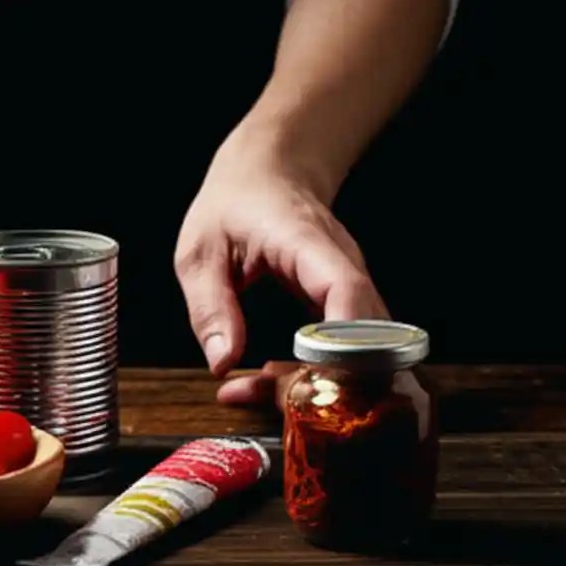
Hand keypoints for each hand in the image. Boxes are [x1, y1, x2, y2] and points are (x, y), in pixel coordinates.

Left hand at [174, 131, 387, 406]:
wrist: (269, 172)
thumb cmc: (233, 207)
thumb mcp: (200, 254)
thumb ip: (210, 307)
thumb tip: (223, 362)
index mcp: (306, 243)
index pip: (345, 290)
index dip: (345, 341)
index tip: (318, 380)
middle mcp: (345, 266)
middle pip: (365, 338)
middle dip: (323, 382)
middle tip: (256, 393)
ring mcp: (356, 287)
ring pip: (362, 353)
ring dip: (316, 384)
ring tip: (254, 390)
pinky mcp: (353, 307)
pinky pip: (351, 351)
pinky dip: (317, 376)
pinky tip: (274, 381)